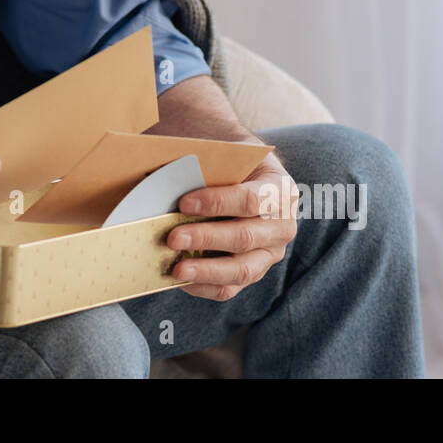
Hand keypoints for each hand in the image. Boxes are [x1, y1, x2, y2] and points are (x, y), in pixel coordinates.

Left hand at [165, 143, 298, 301]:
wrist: (244, 174)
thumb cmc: (228, 162)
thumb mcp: (223, 154)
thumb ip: (202, 164)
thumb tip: (161, 177)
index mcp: (279, 190)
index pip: (251, 200)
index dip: (217, 203)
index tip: (183, 203)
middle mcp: (281, 225)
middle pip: (245, 237)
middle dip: (206, 238)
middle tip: (173, 238)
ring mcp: (270, 253)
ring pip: (242, 269)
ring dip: (206, 270)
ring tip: (176, 269)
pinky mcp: (253, 272)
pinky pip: (230, 287)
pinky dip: (203, 286)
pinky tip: (180, 280)